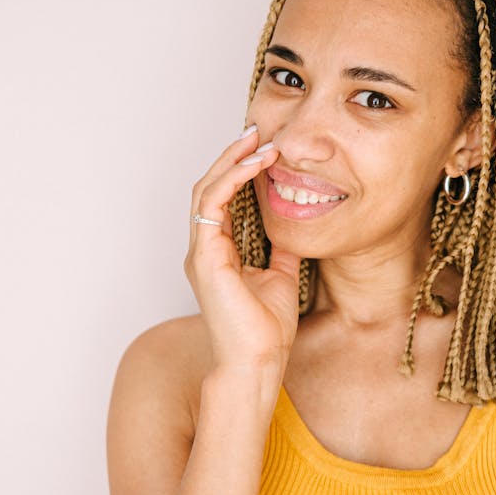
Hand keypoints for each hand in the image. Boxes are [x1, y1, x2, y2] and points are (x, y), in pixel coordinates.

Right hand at [184, 125, 301, 379]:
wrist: (258, 362)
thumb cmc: (265, 330)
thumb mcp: (281, 276)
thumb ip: (281, 249)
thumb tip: (295, 224)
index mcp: (218, 253)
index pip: (221, 199)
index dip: (239, 170)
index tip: (263, 148)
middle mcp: (204, 248)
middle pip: (209, 186)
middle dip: (233, 156)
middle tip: (259, 132)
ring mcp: (200, 251)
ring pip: (206, 189)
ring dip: (232, 161)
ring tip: (259, 141)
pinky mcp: (205, 256)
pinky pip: (212, 204)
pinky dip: (232, 179)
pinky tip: (257, 165)